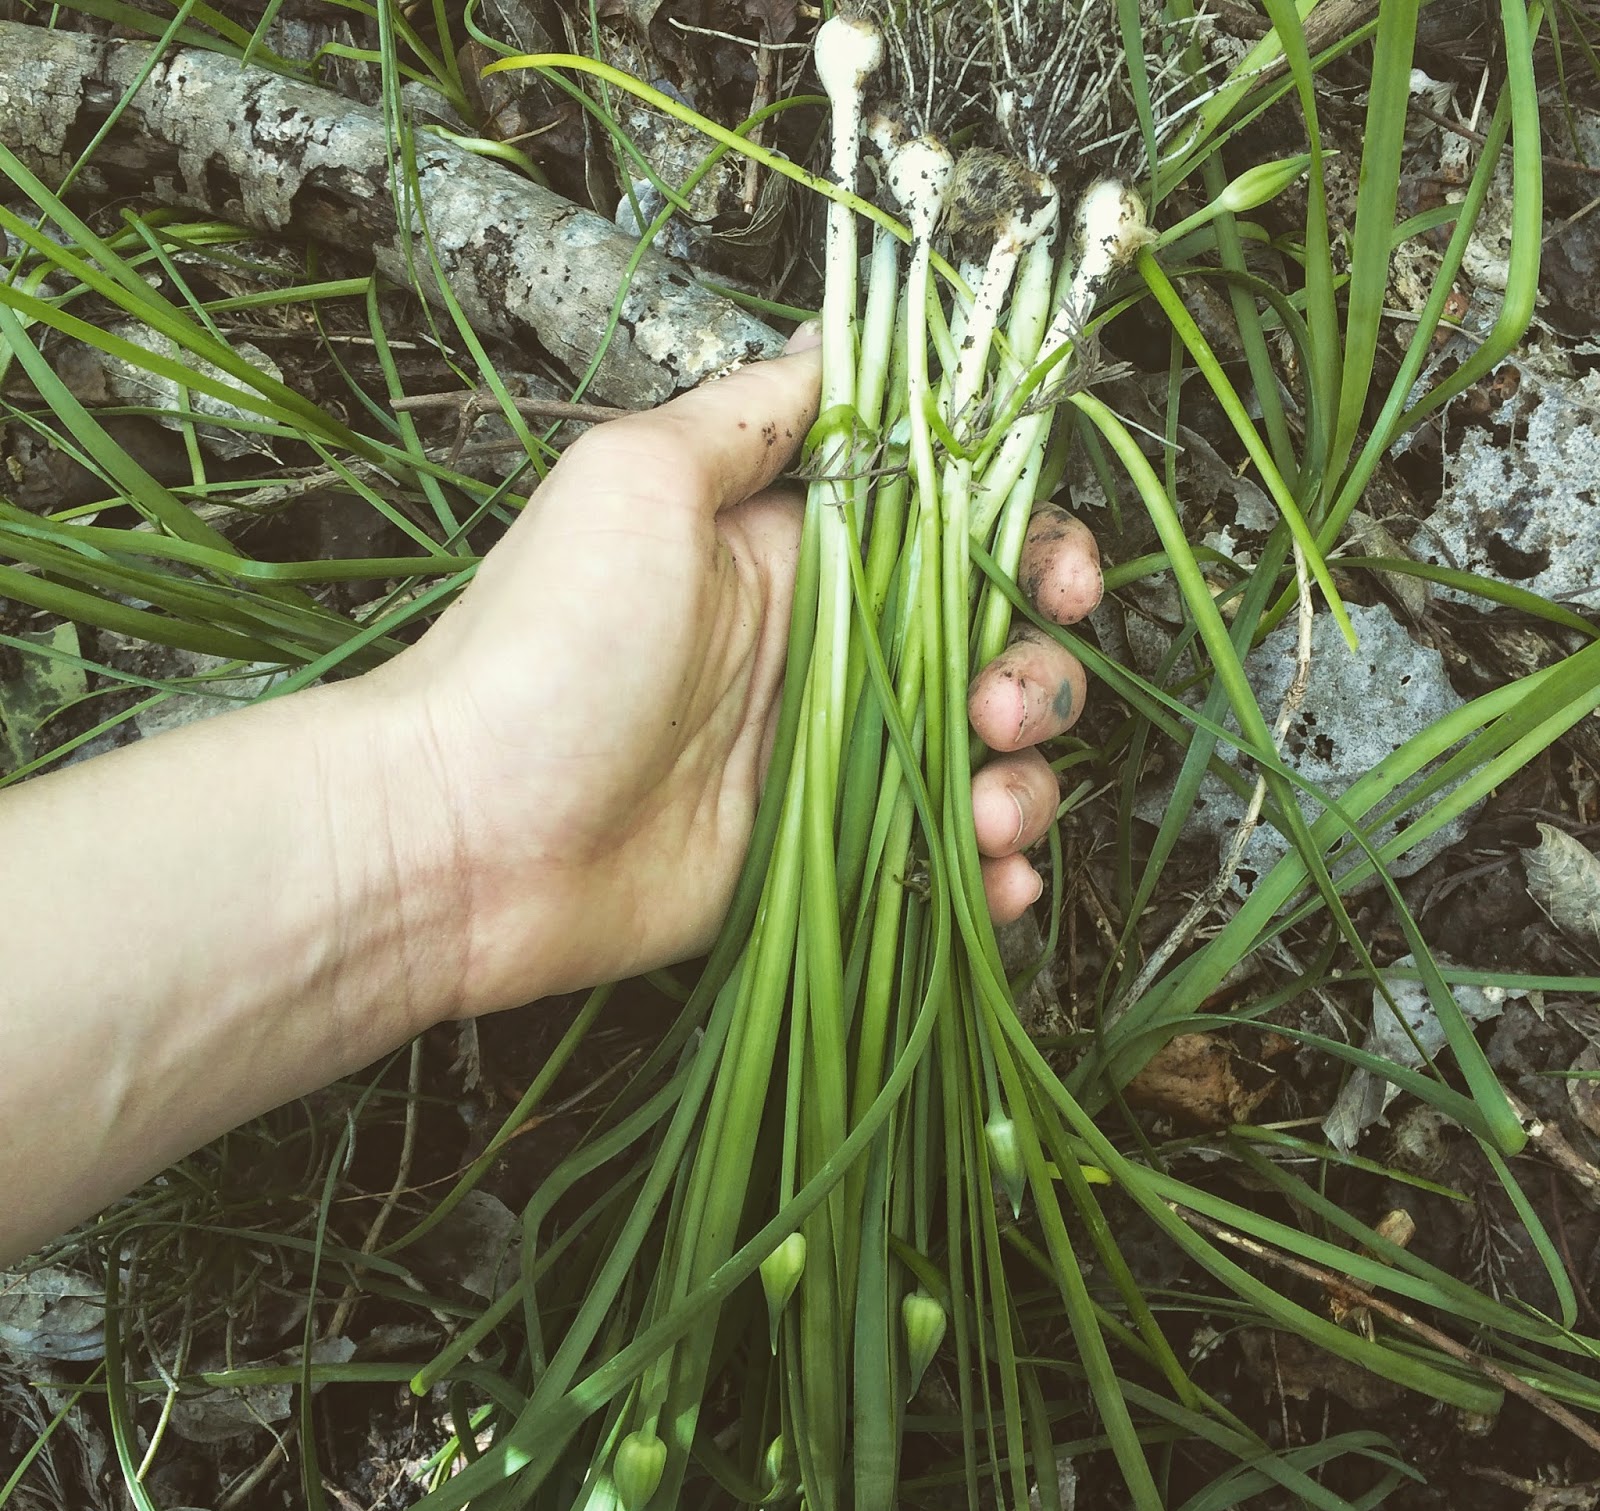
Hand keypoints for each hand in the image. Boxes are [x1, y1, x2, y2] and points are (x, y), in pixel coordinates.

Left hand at [368, 349, 1101, 1012]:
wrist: (469, 835)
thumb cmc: (547, 645)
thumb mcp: (638, 478)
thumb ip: (753, 413)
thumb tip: (840, 334)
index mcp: (799, 553)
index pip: (955, 530)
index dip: (1031, 546)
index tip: (1060, 579)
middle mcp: (828, 651)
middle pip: (991, 647)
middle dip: (1036, 674)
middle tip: (1002, 708)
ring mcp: (829, 760)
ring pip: (984, 757)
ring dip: (1025, 781)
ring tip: (987, 809)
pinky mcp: (822, 855)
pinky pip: (940, 858)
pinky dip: (992, 871)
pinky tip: (993, 878)